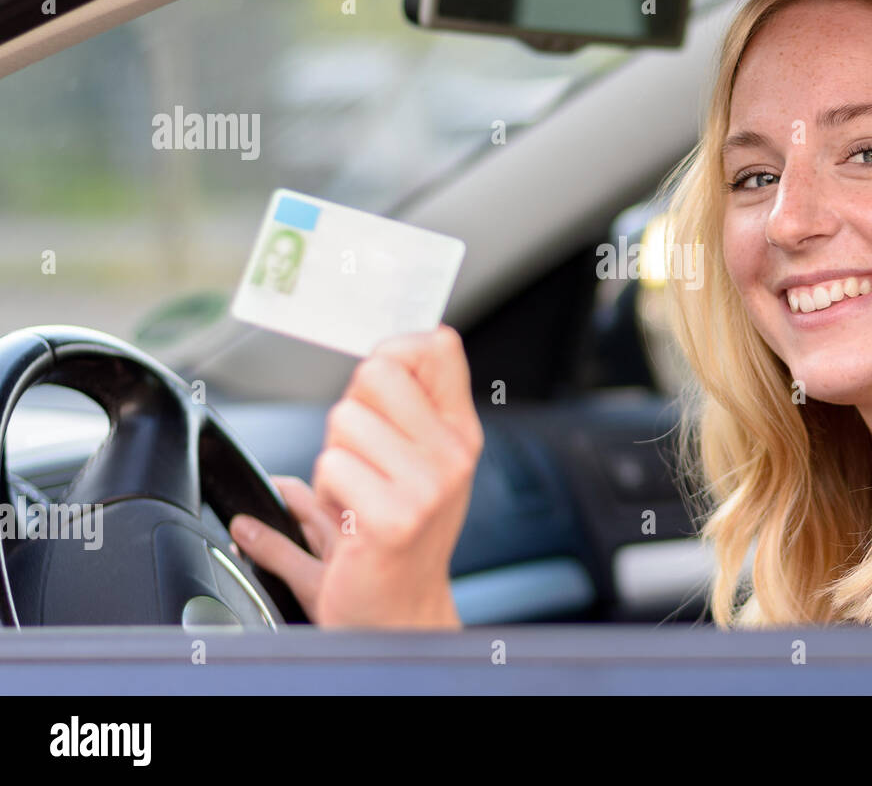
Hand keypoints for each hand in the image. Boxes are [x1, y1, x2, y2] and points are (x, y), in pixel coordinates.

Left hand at [230, 325, 482, 627]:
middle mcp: (452, 455)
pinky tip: (347, 519)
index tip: (377, 388)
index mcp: (459, 433)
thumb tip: (392, 350)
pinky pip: (332, 468)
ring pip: (345, 420)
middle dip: (352, 409)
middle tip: (361, 454)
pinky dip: (323, 495)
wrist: (400, 615)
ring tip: (355, 493)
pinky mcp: (393, 519)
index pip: (437, 347)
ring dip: (333, 458)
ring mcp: (428, 487)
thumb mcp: (422, 464)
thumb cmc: (400, 539)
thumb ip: (410, 406)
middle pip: (378, 372)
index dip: (392, 354)